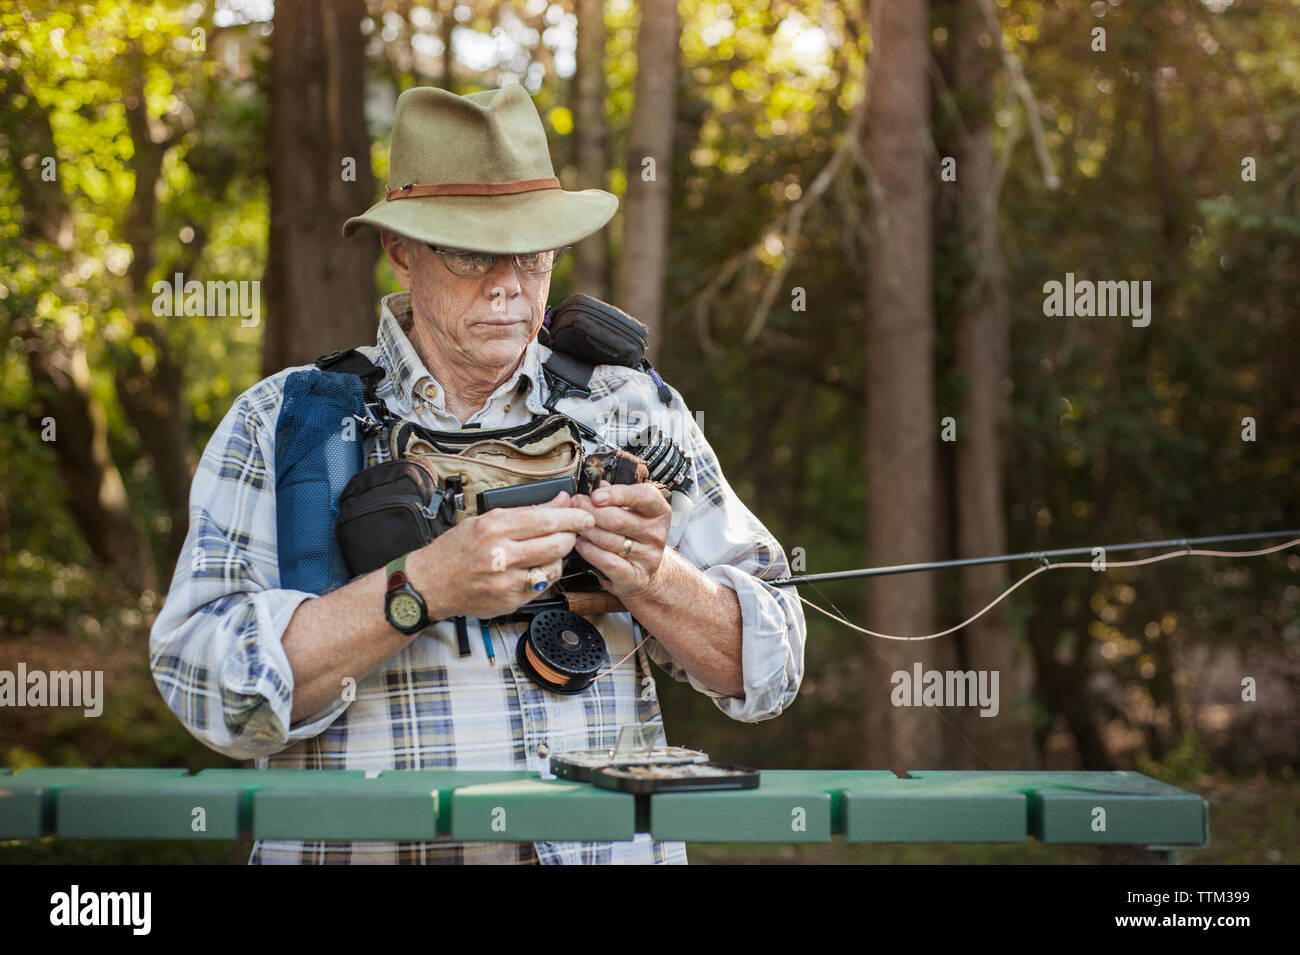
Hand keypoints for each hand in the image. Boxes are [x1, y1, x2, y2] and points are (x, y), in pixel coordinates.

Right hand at [409, 491, 594, 619]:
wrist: (431, 584)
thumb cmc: (456, 550)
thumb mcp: (486, 520)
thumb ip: (526, 512)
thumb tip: (560, 500)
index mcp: (494, 529)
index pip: (546, 520)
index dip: (572, 516)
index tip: (584, 514)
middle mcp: (501, 556)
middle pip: (556, 544)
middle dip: (572, 535)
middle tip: (573, 530)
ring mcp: (506, 582)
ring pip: (555, 566)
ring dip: (561, 556)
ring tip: (551, 548)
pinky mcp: (511, 601)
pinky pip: (543, 585)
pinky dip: (547, 573)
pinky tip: (539, 566)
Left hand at [570, 481, 672, 598]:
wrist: (647, 569)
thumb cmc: (635, 534)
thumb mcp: (633, 511)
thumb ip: (617, 496)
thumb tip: (599, 484)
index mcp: (659, 512)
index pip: (644, 497)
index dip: (618, 494)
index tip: (596, 495)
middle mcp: (657, 534)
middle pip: (620, 519)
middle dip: (592, 511)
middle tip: (575, 505)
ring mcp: (648, 556)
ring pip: (610, 540)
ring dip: (587, 530)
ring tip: (574, 524)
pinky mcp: (635, 575)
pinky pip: (608, 561)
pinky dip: (590, 551)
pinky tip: (580, 543)